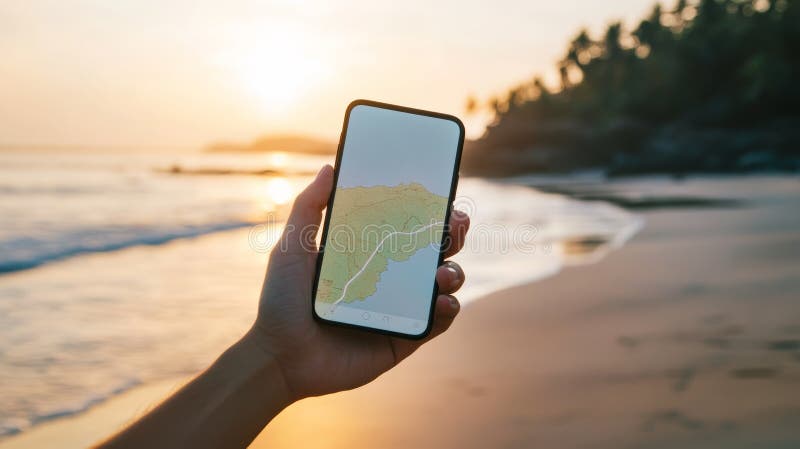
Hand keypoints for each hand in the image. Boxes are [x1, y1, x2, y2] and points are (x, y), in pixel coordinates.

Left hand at [249, 164, 469, 400]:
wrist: (279, 357)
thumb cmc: (281, 301)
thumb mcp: (291, 248)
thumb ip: (308, 207)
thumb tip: (330, 167)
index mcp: (367, 253)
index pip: (405, 226)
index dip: (427, 211)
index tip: (441, 196)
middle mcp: (388, 278)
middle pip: (432, 251)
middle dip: (452, 234)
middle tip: (457, 224)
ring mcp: (399, 308)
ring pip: (442, 284)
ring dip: (453, 272)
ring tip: (443, 273)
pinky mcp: (404, 339)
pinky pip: (438, 323)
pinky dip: (448, 310)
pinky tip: (442, 302)